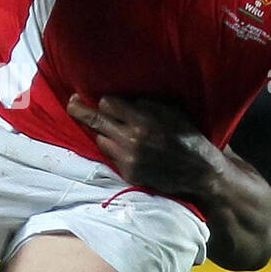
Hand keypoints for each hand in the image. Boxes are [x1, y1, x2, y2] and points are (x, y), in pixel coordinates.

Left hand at [67, 93, 218, 193]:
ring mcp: (128, 159)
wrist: (199, 172)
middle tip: (71, 102)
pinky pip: (111, 156)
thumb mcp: (171, 111)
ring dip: (104, 133)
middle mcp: (132, 140)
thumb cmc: (187, 136)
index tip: (104, 100)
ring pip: (100, 139)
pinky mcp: (128, 174)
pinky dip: (115, 150)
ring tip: (113, 130)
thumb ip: (145, 103)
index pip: (108, 103)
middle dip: (80, 110)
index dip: (107, 101)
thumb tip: (120, 97)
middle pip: (96, 120)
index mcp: (143, 120)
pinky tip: (127, 148)